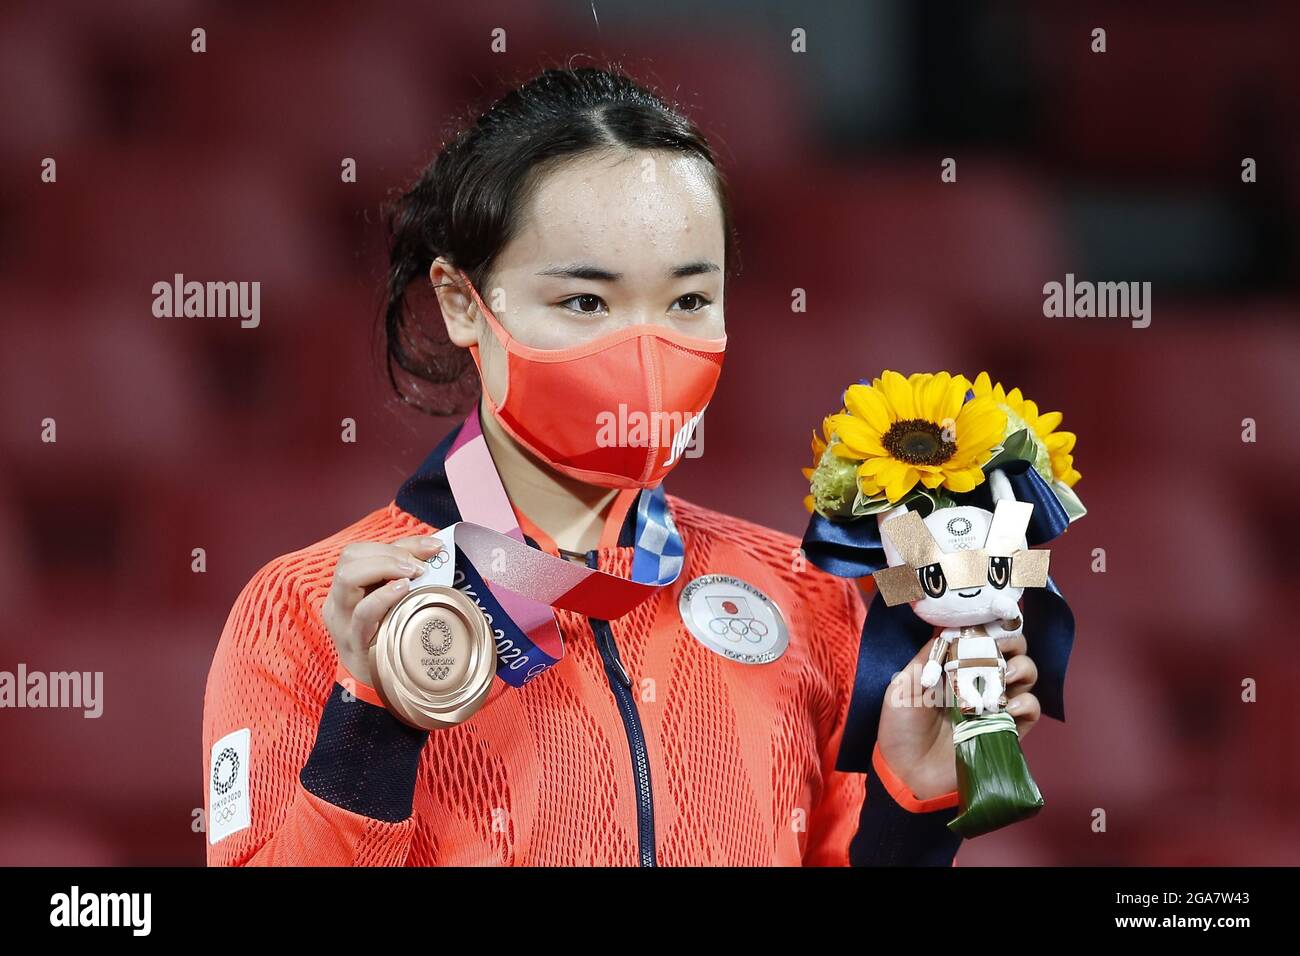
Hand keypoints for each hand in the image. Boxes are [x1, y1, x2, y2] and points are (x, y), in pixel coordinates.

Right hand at [321, 534, 443, 689]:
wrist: (378, 685)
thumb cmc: (389, 637)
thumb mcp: (393, 604)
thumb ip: (406, 577)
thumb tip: (434, 551)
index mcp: (347, 587)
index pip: (362, 551)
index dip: (398, 543)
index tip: (433, 547)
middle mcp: (339, 600)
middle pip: (349, 558)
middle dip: (390, 553)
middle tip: (420, 565)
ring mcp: (343, 621)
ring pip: (348, 578)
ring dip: (385, 567)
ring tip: (413, 574)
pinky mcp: (354, 642)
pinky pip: (363, 613)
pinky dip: (383, 596)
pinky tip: (403, 590)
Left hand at [876, 632, 1041, 800]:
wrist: (908, 773)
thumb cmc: (901, 728)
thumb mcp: (904, 686)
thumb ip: (928, 658)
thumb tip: (949, 627)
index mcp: (954, 667)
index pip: (981, 637)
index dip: (989, 626)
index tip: (988, 621)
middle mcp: (979, 681)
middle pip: (1011, 650)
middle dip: (1012, 641)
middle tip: (1002, 646)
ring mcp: (995, 704)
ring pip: (1026, 674)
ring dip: (1022, 667)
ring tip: (1006, 674)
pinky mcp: (1007, 730)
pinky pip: (1030, 709)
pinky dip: (1027, 702)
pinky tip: (1008, 706)